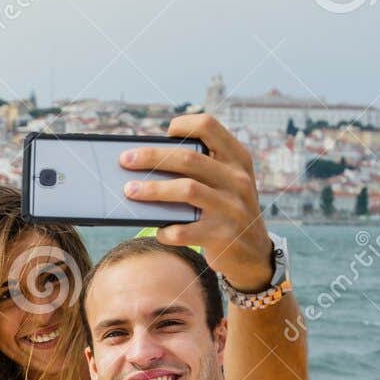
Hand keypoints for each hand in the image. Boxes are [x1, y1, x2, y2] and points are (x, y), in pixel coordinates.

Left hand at [119, 114, 273, 291]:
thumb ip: (201, 169)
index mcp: (237, 159)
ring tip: (129, 191)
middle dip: (151, 157)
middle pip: (188, 158)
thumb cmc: (227, 211)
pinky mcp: (224, 234)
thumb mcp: (226, 184)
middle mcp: (238, 179)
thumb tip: (147, 162)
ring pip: (187, 190)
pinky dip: (166, 231)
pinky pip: (185, 230)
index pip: (209, 126)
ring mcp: (233, 207)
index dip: (183, 125)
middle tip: (125, 160)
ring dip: (153, 189)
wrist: (254, 254)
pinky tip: (158, 231)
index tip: (164, 133)